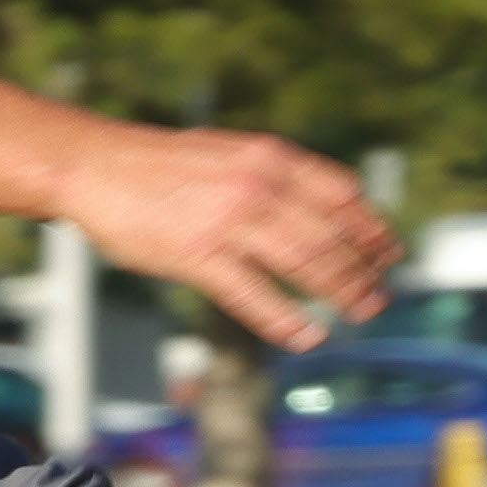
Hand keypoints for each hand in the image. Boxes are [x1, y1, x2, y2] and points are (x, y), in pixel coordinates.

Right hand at [52, 115, 399, 349]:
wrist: (96, 165)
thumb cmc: (163, 164)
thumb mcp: (231, 150)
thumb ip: (275, 173)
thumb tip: (324, 199)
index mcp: (268, 157)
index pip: (341, 193)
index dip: (372, 225)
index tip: (390, 251)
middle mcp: (257, 186)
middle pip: (330, 234)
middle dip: (363, 269)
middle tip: (382, 296)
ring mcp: (228, 222)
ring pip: (303, 264)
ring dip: (340, 293)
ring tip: (362, 314)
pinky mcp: (198, 257)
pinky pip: (254, 296)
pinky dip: (287, 320)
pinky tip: (308, 335)